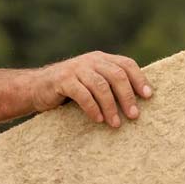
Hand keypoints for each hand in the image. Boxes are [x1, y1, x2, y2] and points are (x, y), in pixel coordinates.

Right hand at [32, 52, 152, 127]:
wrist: (36, 88)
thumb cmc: (72, 89)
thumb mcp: (93, 83)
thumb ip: (111, 85)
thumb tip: (140, 101)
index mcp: (102, 59)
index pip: (127, 64)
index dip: (139, 79)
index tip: (148, 96)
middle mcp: (91, 60)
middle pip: (117, 75)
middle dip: (127, 96)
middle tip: (134, 116)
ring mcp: (76, 68)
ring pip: (101, 86)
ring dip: (111, 106)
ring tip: (115, 124)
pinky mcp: (62, 80)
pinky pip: (82, 94)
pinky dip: (93, 108)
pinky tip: (98, 119)